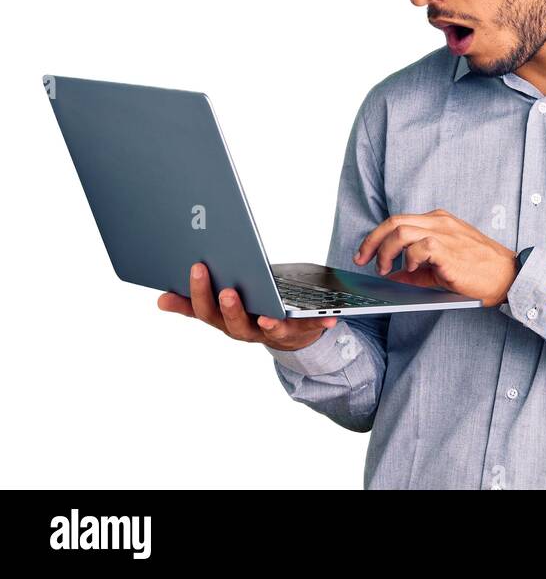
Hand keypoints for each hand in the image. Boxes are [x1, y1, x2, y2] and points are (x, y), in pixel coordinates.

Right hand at [158, 262, 337, 350]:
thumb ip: (191, 304)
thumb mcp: (217, 307)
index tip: (197, 266)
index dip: (199, 291)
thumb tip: (160, 299)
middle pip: (234, 324)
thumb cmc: (248, 312)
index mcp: (224, 321)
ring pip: (269, 331)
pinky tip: (329, 317)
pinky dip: (318, 324)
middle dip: (230, 308)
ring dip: (270, 324)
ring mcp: (272, 334)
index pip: (205, 309)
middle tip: (227, 290)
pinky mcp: (299, 333)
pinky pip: (309, 330)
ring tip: (270, 316)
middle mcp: (246, 330)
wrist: (284, 333)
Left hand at [354, 209, 518, 307]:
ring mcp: (445, 234)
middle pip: (394, 222)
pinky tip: (412, 270)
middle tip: (364, 260)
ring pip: (401, 231)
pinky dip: (409, 259)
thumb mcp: (443, 266)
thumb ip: (418, 270)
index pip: (399, 221)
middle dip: (372, 241)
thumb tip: (394, 277)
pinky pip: (419, 247)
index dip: (376, 237)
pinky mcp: (449, 250)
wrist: (507, 276)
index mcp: (439, 222)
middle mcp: (440, 223)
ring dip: (386, 252)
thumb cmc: (480, 271)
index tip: (365, 254)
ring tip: (386, 269)